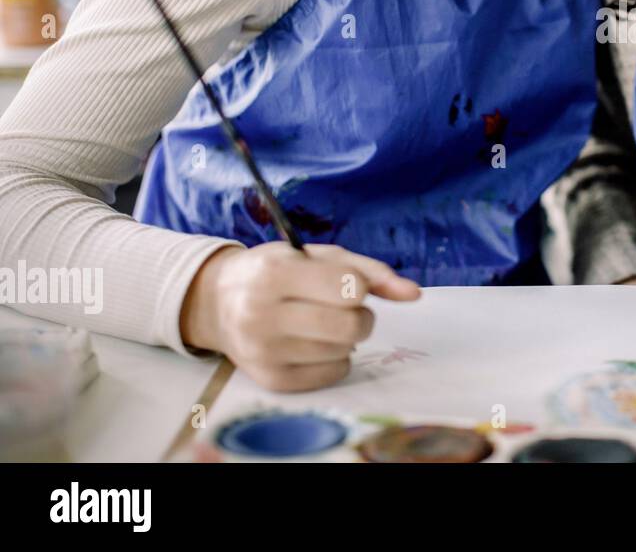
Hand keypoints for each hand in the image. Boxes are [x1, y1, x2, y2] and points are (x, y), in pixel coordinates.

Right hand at [180, 242, 421, 390]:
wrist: (219, 301)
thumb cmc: (279, 270)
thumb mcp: (319, 256)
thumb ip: (371, 272)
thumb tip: (414, 294)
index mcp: (275, 273)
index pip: (349, 288)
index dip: (359, 286)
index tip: (346, 283)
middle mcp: (261, 314)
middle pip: (350, 326)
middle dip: (361, 315)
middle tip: (346, 308)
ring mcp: (262, 351)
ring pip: (344, 351)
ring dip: (347, 337)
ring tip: (323, 322)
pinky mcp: (270, 379)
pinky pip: (331, 374)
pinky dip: (336, 359)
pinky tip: (315, 343)